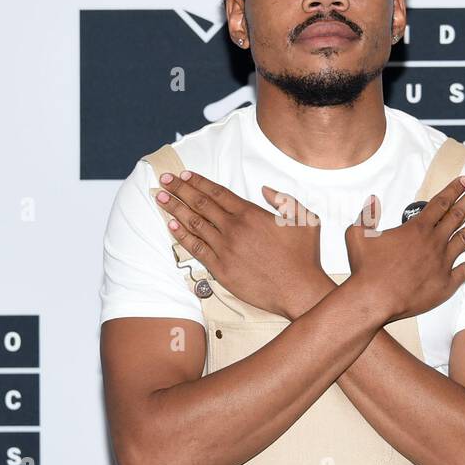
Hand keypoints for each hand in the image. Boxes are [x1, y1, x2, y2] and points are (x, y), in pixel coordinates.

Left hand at [152, 170, 332, 318]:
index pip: (217, 192)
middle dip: (179, 189)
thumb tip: (265, 189)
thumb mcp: (304, 218)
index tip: (183, 175)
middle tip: (164, 179)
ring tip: (160, 198)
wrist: (298, 289)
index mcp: (251, 213)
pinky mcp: (221, 269)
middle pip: (200, 203)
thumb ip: (284, 199)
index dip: (197, 182)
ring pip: (194, 223)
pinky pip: (196, 249)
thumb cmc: (304, 256)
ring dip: (175, 208)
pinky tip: (171, 225)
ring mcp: (225, 249)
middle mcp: (234, 228)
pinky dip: (182, 236)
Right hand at [343, 175, 464, 323]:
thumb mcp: (357, 234)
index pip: (440, 203)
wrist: (373, 299)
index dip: (453, 189)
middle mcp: (434, 242)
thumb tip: (370, 203)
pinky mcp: (446, 283)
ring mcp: (443, 263)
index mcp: (416, 228)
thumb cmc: (364, 268)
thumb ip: (365, 216)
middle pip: (458, 214)